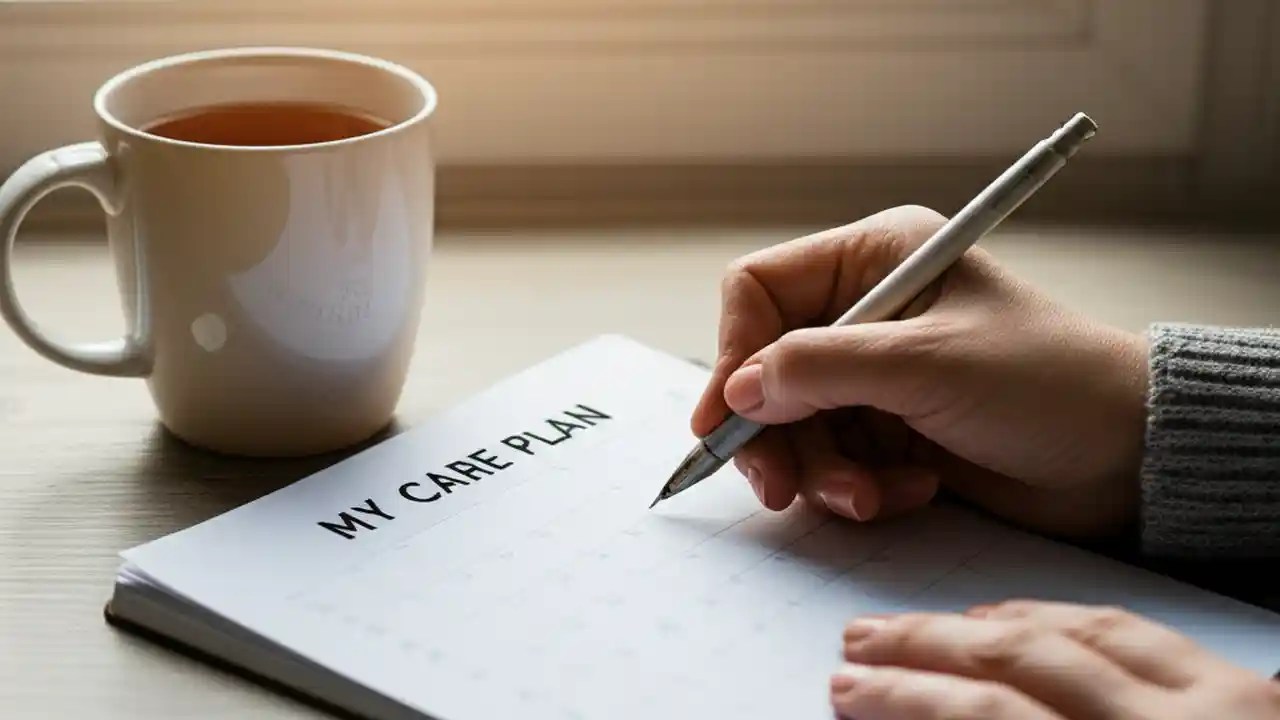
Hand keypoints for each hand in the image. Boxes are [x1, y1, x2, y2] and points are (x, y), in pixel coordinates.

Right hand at [690, 205, 1149, 538]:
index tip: (724, 417)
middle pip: (766, 368)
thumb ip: (822, 368)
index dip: (732, 351)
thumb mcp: (929, 364)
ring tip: (865, 498)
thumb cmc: (1049, 383)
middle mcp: (867, 312)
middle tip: (780, 487)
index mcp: (875, 260)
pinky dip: (859, 487)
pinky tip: (909, 492)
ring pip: (795, 425)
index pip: (761, 291)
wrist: (1127, 457)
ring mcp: (877, 376)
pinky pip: (835, 462)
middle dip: (774, 432)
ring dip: (821, 472)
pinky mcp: (890, 430)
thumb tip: (738, 390)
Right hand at [830, 600, 1279, 718]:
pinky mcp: (1251, 691)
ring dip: (984, 621)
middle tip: (860, 642)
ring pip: (1078, 631)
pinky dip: (1062, 616)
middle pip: (1023, 661)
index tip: (850, 691)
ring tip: (920, 624)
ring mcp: (1222, 702)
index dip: (909, 699)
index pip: (995, 718)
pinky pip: (1137, 628)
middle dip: (926, 647)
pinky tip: (1018, 618)